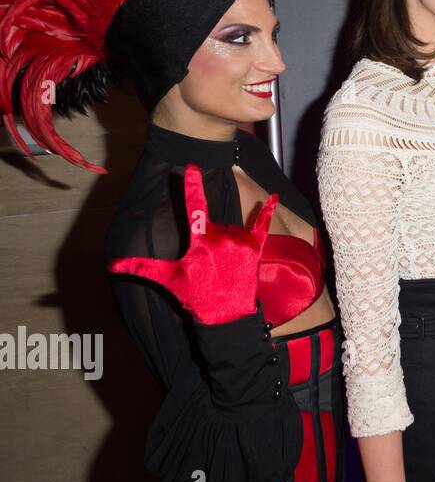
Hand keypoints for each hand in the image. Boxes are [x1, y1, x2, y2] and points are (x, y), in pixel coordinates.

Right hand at [109, 164, 276, 325]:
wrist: (226, 315)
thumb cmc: (196, 296)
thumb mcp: (169, 279)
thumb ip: (142, 267)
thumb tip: (112, 266)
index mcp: (201, 241)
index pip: (194, 208)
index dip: (192, 187)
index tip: (193, 166)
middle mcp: (223, 237)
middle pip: (213, 224)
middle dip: (208, 237)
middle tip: (207, 263)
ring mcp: (242, 242)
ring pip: (231, 228)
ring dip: (226, 239)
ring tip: (222, 263)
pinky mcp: (257, 248)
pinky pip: (262, 225)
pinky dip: (268, 210)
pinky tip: (275, 196)